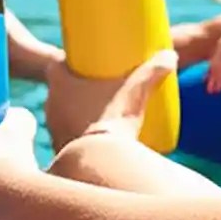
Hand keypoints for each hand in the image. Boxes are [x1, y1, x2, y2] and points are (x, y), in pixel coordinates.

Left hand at [43, 50, 178, 150]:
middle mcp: (50, 105)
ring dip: (73, 112)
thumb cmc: (112, 121)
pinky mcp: (59, 150)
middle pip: (60, 90)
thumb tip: (170, 56)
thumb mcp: (135, 93)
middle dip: (76, 88)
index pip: (56, 65)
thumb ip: (151, 73)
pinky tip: (89, 138)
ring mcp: (52, 129)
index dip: (70, 62)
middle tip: (98, 87)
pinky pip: (64, 138)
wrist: (100, 164)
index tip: (86, 63)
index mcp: (60, 84)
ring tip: (96, 112)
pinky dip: (75, 136)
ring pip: (61, 114)